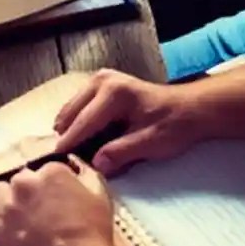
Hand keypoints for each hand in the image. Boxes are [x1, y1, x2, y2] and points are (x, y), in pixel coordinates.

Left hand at [0, 154, 117, 245]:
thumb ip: (84, 172)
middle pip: (19, 177)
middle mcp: (24, 183)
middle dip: (27, 189)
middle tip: (35, 207)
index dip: (49, 183)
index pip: (45, 168)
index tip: (53, 195)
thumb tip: (72, 161)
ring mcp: (7, 206)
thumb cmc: (94, 233)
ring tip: (13, 210)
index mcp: (51, 172)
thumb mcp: (99, 194)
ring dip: (5, 196)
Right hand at [54, 69, 204, 174]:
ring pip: (70, 110)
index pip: (83, 122)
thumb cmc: (174, 124)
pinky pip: (77, 106)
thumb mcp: (150, 143)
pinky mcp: (100, 84)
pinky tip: (81, 140)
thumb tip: (96, 165)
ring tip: (71, 152)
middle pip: (71, 114)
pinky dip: (76, 123)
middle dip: (66, 137)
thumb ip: (121, 153)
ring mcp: (99, 80)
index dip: (69, 144)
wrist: (191, 108)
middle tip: (63, 160)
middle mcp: (102, 81)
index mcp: (114, 93)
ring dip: (69, 130)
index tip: (54, 160)